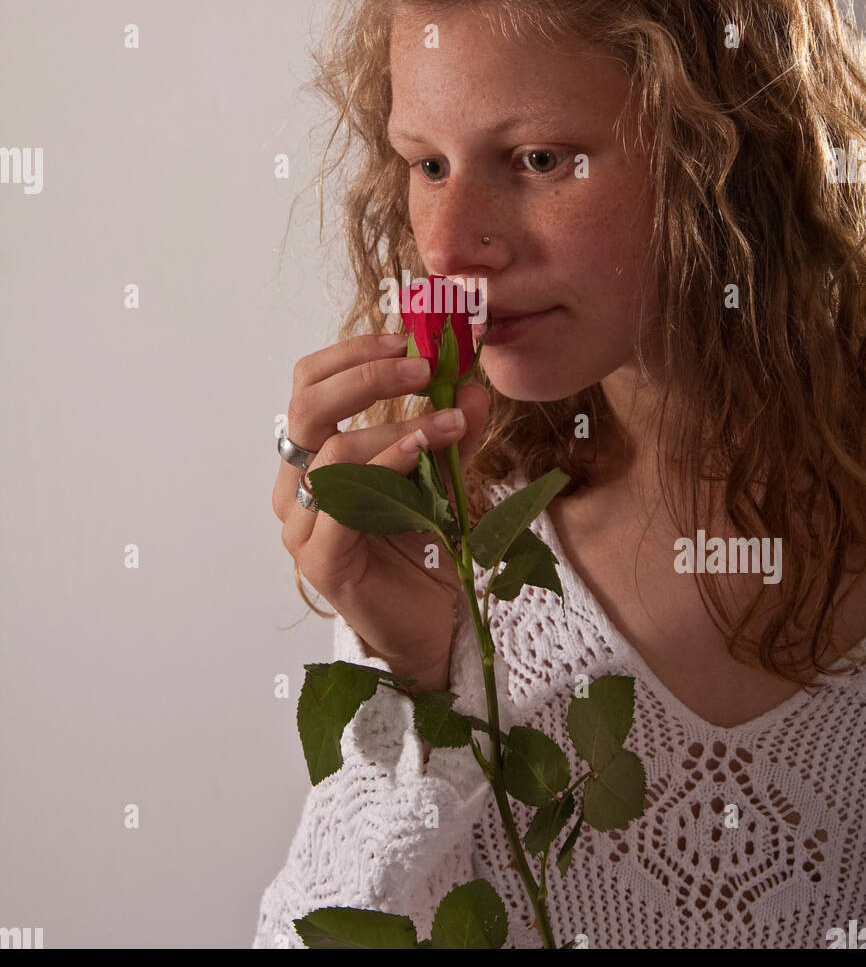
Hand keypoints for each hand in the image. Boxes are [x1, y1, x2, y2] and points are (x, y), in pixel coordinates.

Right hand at [273, 332, 490, 691]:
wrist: (434, 629)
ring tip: (449, 422)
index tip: (404, 338)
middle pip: (306, 406)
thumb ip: (453, 432)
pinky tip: (420, 453)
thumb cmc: (427, 551)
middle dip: (365, 376)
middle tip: (421, 366)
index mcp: (314, 457)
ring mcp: (302, 526)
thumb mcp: (446, 476)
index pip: (309, 384)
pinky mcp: (321, 562)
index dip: (351, 354)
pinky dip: (385, 467)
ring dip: (395, 426)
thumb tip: (471, 382)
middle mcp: (298, 486)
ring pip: (331, 450)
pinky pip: (344, 502)